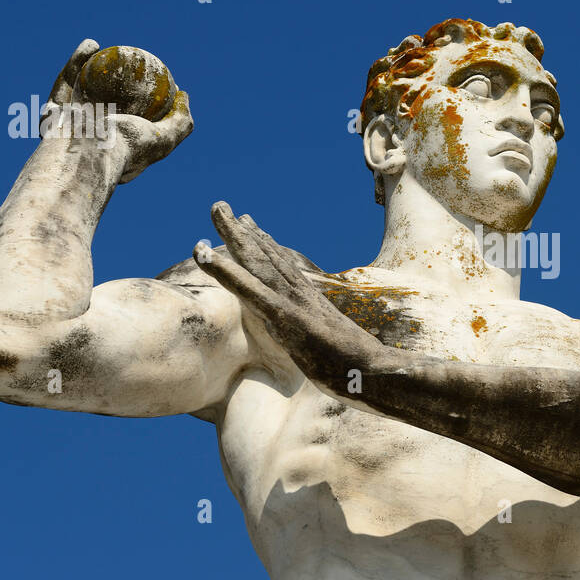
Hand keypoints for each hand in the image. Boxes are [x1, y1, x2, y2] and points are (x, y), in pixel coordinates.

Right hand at [46, 39, 193, 182]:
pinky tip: (92, 43)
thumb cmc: (126, 146)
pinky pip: (67, 80)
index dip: (144, 102)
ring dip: (94, 65)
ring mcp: (72, 127)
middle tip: (129, 63)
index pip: (134, 123)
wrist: (84, 151)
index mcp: (118, 149)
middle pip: (106, 104)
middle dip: (115, 83)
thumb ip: (180, 120)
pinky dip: (77, 60)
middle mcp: (95, 140)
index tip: (155, 79)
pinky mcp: (53, 112)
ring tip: (109, 46)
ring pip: (83, 89)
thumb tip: (183, 96)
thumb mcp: (165, 137)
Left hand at [193, 202, 391, 388]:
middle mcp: (300, 294)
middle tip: (221, 206)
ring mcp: (292, 302)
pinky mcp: (285, 316)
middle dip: (242, 231)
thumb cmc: (358, 370)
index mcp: (310, 302)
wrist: (376, 374)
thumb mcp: (332, 353)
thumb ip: (316, 342)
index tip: (250, 224)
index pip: (282, 266)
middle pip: (266, 255)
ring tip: (217, 209)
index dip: (264, 243)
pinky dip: (225, 270)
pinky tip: (204, 255)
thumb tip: (304, 340)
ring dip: (233, 236)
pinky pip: (248, 289)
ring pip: (256, 262)